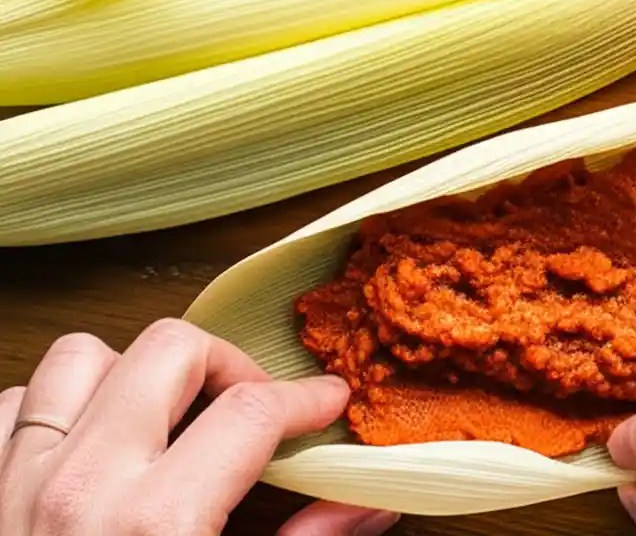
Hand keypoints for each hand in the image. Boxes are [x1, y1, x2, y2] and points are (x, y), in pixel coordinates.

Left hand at [0, 319, 400, 535]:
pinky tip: (89, 447)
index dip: (306, 399)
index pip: (252, 411)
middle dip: (225, 367)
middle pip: (169, 350)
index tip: (325, 405)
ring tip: (164, 416)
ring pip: (78, 358)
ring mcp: (12, 485)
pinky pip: (10, 407)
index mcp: (156, 525)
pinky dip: (54, 410)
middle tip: (248, 407)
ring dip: (131, 374)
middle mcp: (79, 487)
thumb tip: (367, 505)